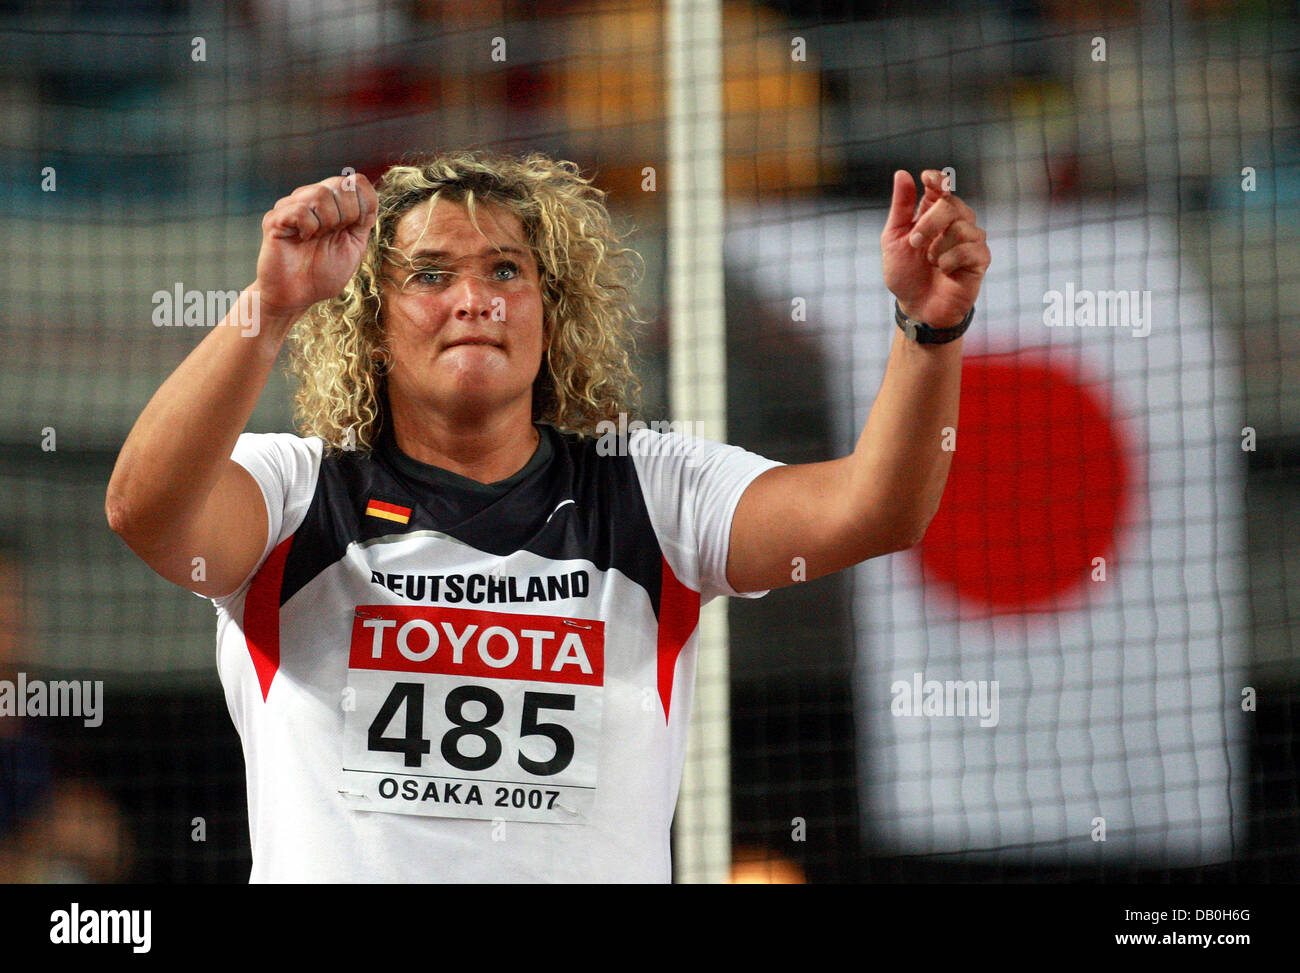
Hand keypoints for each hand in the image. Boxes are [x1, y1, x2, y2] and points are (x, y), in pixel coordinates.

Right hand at [254, 172, 379, 319]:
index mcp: (332, 204)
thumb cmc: (323, 273)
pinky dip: (309, 228)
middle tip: (333, 235)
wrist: (297, 296)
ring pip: (321, 194)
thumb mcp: (355, 245)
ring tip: (316, 239)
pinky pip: (301, 210)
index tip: (356, 227)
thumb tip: (367, 193)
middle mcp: (310, 199)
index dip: (364, 203)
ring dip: (328, 222)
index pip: (356, 181)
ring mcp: (291, 206)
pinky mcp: (275, 218)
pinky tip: (302, 239)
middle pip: (342, 184)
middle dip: (348, 214)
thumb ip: (363, 219)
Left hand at [881, 169, 989, 328]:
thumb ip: (900, 207)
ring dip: (938, 247)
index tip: (928, 179)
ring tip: (931, 262)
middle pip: (951, 204)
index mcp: (933, 213)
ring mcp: (970, 239)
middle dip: (929, 222)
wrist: (917, 307)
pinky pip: (970, 249)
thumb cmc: (905, 274)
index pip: (941, 186)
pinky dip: (950, 261)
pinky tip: (944, 271)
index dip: (937, 180)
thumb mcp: (894, 238)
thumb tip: (902, 173)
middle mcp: (955, 221)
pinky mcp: (980, 258)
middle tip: (915, 242)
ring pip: (961, 226)